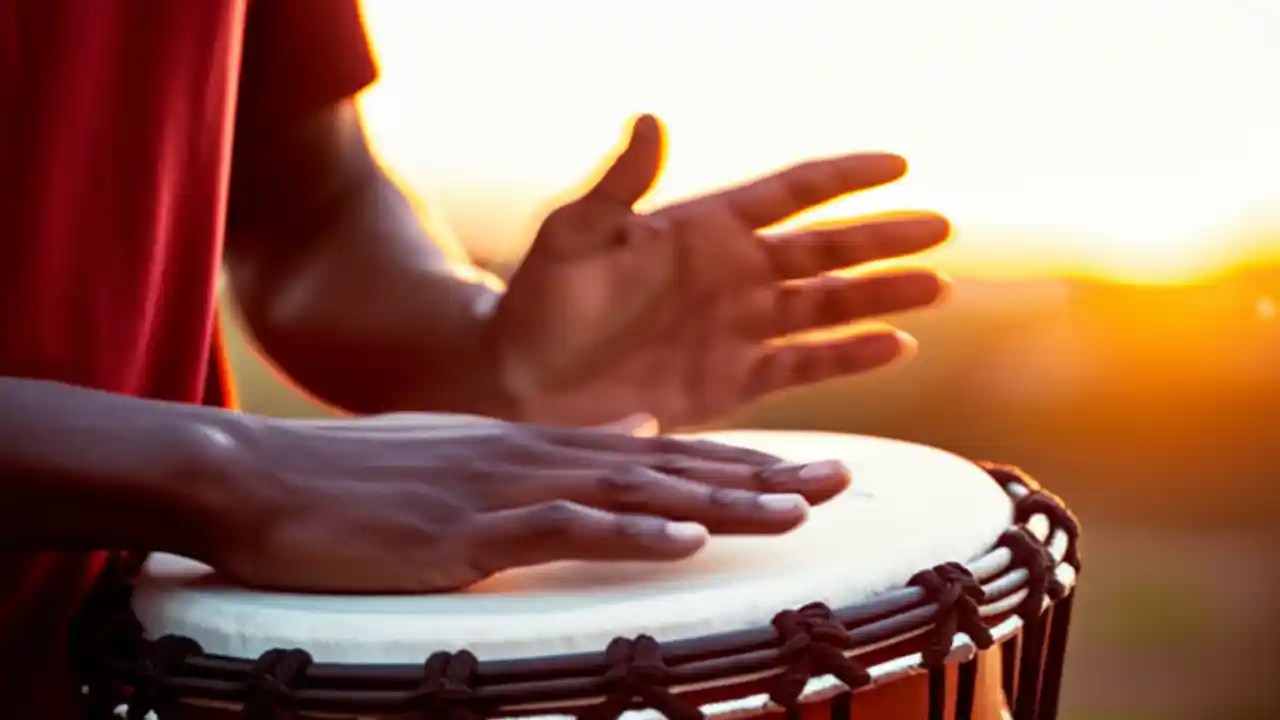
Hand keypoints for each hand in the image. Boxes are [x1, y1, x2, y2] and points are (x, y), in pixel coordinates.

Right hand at [210, 413, 848, 591]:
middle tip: (840, 483)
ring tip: (795, 510)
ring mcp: (502, 487)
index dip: (739, 464)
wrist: (259, 478)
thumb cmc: (359, 480)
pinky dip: (626, 529)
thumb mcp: (468, 459)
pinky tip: (682, 535)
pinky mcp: (463, 528)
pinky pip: (558, 526)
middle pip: (669, 466)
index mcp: (539, 445)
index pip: (661, 454)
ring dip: (718, 501)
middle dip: (759, 476)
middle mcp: (536, 454)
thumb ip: (555, 455)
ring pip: (634, 490)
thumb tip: (634, 445)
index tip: (808, 472)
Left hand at [490, 115, 950, 428]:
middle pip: (824, 250)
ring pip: (827, 307)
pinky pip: (803, 366)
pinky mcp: (733, 383)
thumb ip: (618, 186)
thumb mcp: (573, 236)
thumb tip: (650, 119)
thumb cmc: (540, 303)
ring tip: (936, 289)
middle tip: (942, 228)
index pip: (787, 193)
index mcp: (702, 230)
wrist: (522, 384)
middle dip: (882, 239)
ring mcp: (737, 331)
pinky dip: (848, 358)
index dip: (842, 177)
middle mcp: (732, 277)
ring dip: (880, 297)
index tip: (898, 162)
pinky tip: (893, 346)